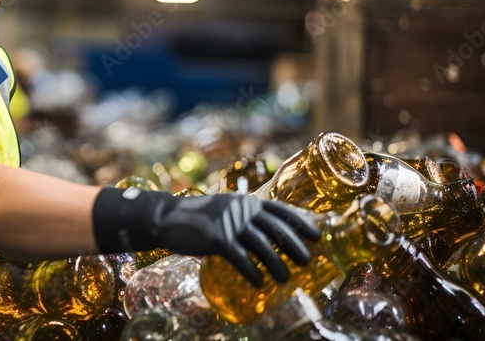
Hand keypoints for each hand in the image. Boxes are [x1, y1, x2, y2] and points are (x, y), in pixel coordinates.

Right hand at [151, 193, 320, 285]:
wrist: (168, 218)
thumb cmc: (200, 217)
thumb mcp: (227, 210)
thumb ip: (246, 217)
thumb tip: (270, 234)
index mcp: (246, 202)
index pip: (280, 210)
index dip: (300, 222)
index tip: (317, 235)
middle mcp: (241, 210)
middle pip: (276, 228)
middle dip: (294, 246)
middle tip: (307, 261)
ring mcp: (229, 223)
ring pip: (262, 246)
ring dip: (276, 264)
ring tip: (284, 279)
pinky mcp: (217, 239)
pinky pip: (240, 258)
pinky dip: (252, 272)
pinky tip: (258, 282)